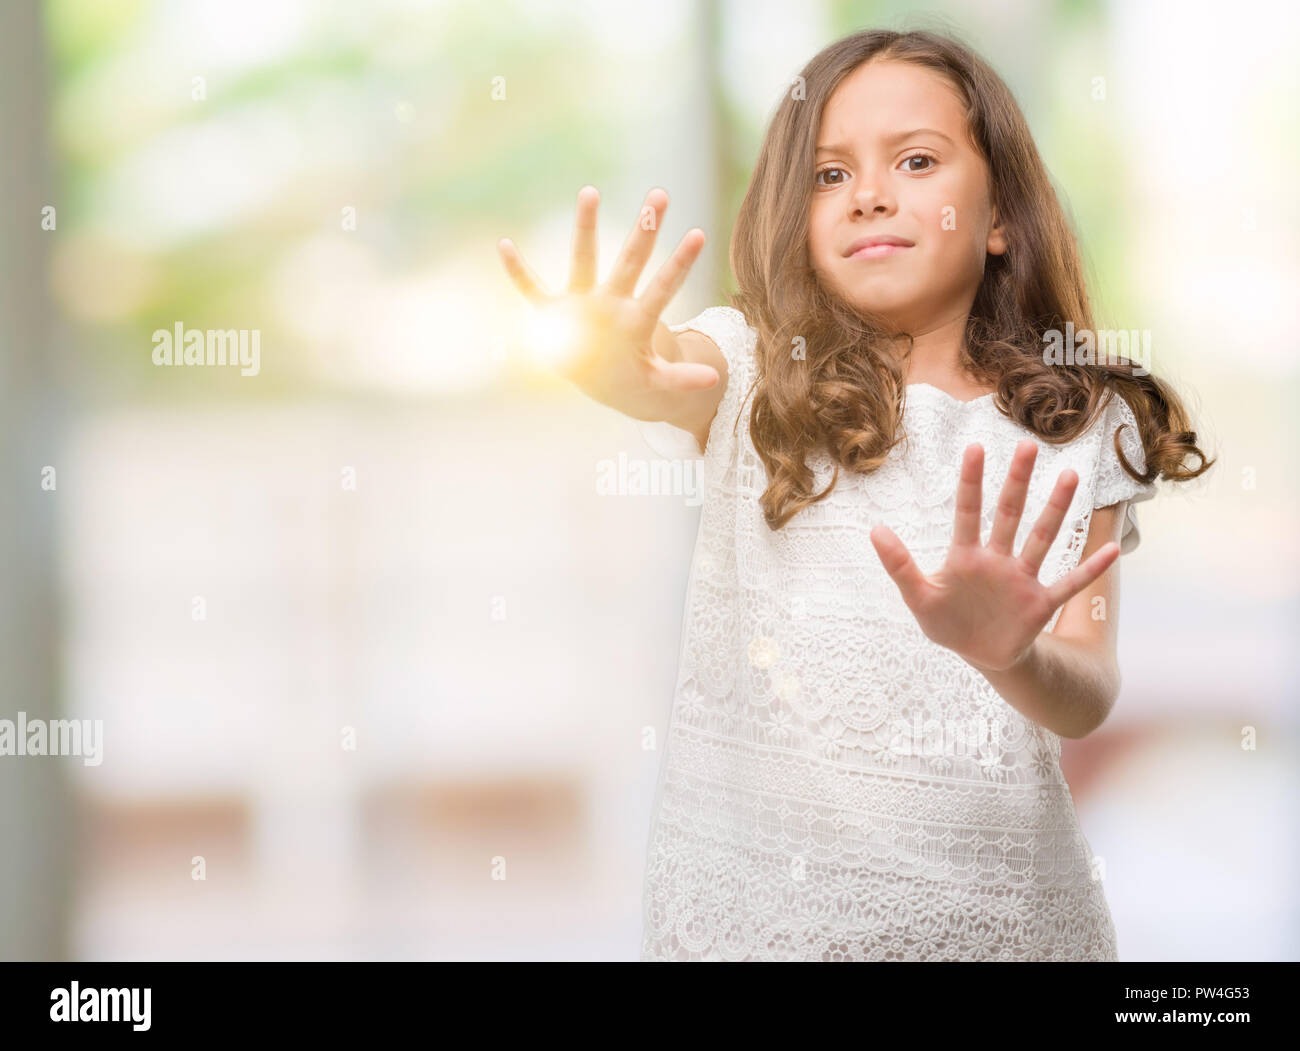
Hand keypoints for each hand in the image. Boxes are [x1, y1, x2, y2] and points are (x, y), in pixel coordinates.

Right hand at [497, 186, 718, 412]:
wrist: (599, 378)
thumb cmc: (630, 374)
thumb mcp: (656, 380)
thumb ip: (680, 378)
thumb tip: (716, 380)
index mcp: (637, 319)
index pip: (663, 287)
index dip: (679, 264)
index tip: (700, 234)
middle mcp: (611, 302)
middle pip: (630, 262)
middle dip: (644, 230)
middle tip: (660, 194)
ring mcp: (582, 305)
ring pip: (584, 261)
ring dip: (585, 229)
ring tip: (590, 191)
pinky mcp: (554, 314)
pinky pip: (532, 291)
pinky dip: (517, 273)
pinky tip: (504, 245)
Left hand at [868, 439, 1119, 671]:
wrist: (979, 655)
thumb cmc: (947, 621)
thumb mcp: (918, 597)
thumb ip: (899, 566)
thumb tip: (875, 529)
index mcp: (965, 556)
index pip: (967, 512)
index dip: (970, 482)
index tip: (974, 448)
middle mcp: (997, 560)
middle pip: (1008, 514)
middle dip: (1016, 482)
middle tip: (1026, 445)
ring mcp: (1022, 579)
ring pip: (1042, 538)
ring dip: (1055, 509)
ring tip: (1068, 476)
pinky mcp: (1040, 604)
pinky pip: (1069, 584)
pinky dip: (1089, 570)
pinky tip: (1111, 550)